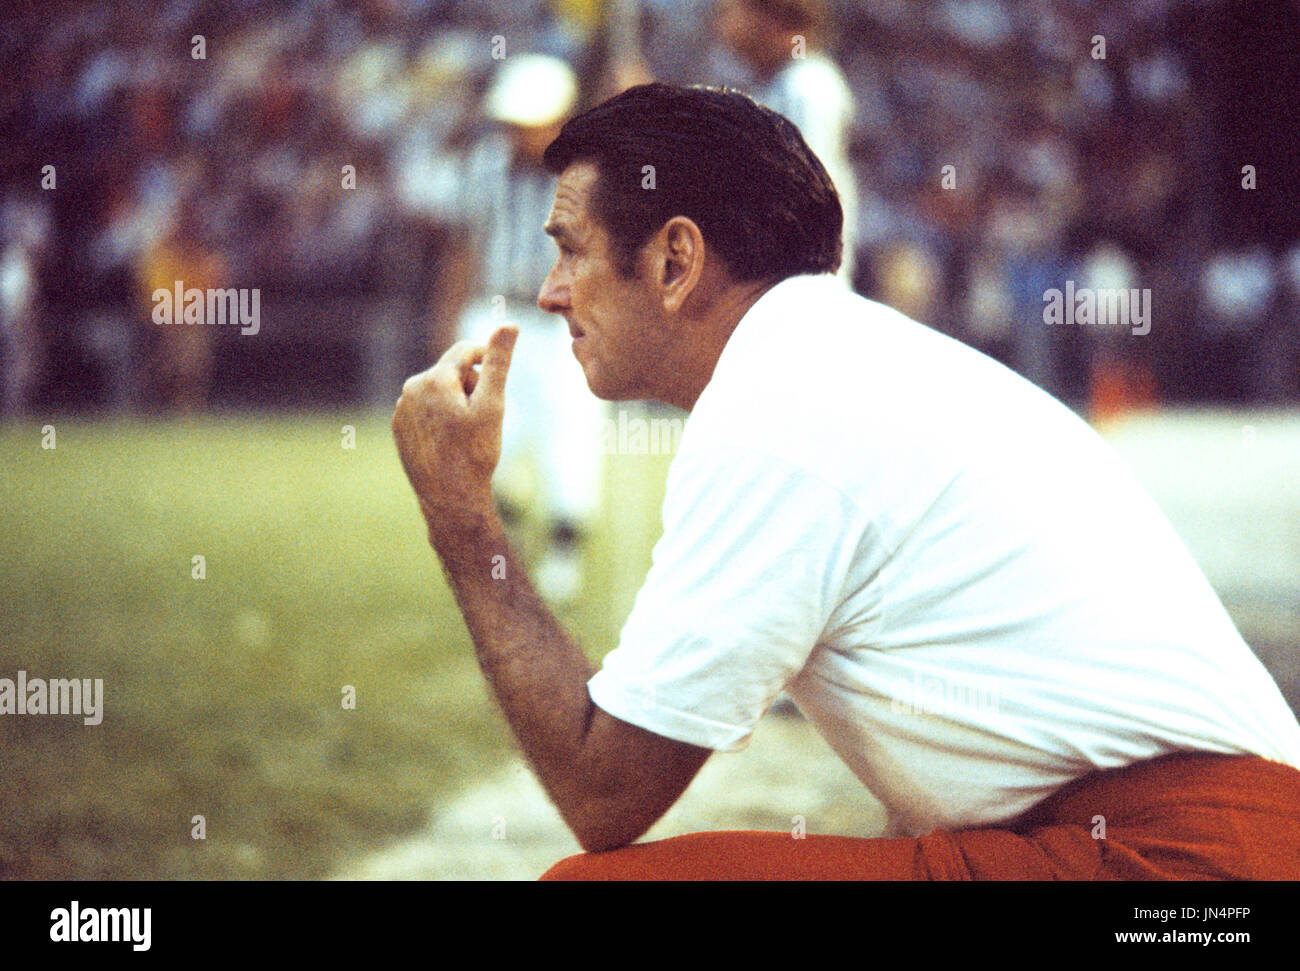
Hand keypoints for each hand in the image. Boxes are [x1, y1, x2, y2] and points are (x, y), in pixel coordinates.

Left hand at [391, 325, 517, 526]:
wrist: (450, 498)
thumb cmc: (475, 452)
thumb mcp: (493, 404)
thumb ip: (498, 362)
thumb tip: (509, 325)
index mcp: (434, 379)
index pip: (465, 351)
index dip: (487, 358)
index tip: (500, 375)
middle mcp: (411, 389)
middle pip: (451, 372)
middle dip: (471, 386)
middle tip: (484, 417)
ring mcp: (402, 410)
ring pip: (438, 393)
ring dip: (456, 403)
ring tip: (467, 433)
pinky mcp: (400, 429)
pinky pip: (425, 412)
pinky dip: (440, 419)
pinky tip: (451, 443)